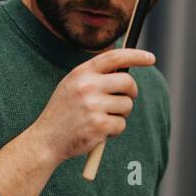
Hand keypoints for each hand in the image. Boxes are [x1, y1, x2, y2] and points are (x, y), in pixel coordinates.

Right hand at [30, 48, 154, 163]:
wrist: (46, 139)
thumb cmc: (62, 113)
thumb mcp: (71, 86)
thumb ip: (93, 75)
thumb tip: (124, 68)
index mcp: (80, 74)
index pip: (114, 57)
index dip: (136, 55)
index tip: (150, 58)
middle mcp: (87, 87)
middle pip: (127, 82)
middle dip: (131, 92)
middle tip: (126, 98)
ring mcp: (93, 106)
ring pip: (127, 105)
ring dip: (121, 114)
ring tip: (102, 119)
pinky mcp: (99, 125)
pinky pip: (121, 124)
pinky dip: (114, 130)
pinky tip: (98, 131)